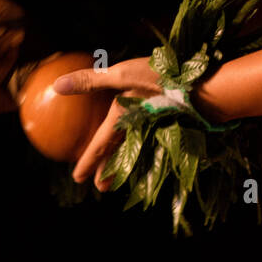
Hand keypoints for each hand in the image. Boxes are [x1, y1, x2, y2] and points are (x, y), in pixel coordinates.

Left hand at [53, 57, 164, 189]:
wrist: (204, 86)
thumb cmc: (160, 77)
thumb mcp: (122, 73)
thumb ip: (90, 80)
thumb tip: (58, 85)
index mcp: (122, 120)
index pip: (100, 147)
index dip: (87, 162)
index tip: (77, 178)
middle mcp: (137, 130)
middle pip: (119, 155)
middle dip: (108, 171)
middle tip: (100, 187)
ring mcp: (155, 130)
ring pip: (136, 151)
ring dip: (125, 164)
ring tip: (120, 176)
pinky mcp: (171, 125)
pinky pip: (152, 142)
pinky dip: (143, 150)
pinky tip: (146, 147)